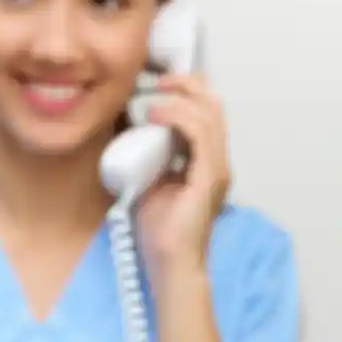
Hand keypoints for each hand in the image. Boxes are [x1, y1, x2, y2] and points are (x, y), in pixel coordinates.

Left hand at [133, 73, 230, 275]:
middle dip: (186, 84)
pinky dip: (179, 116)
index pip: (205, 111)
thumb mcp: (145, 178)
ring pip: (210, 113)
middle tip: (158, 77)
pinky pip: (202, 134)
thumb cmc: (158, 229)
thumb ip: (143, 151)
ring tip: (156, 91)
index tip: (156, 79)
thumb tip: (124, 121)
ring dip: (181, 96)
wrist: (169, 263)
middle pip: (213, 104)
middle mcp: (217, 160)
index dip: (186, 89)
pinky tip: (156, 113)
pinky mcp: (211, 177)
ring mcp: (217, 168)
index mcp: (205, 159)